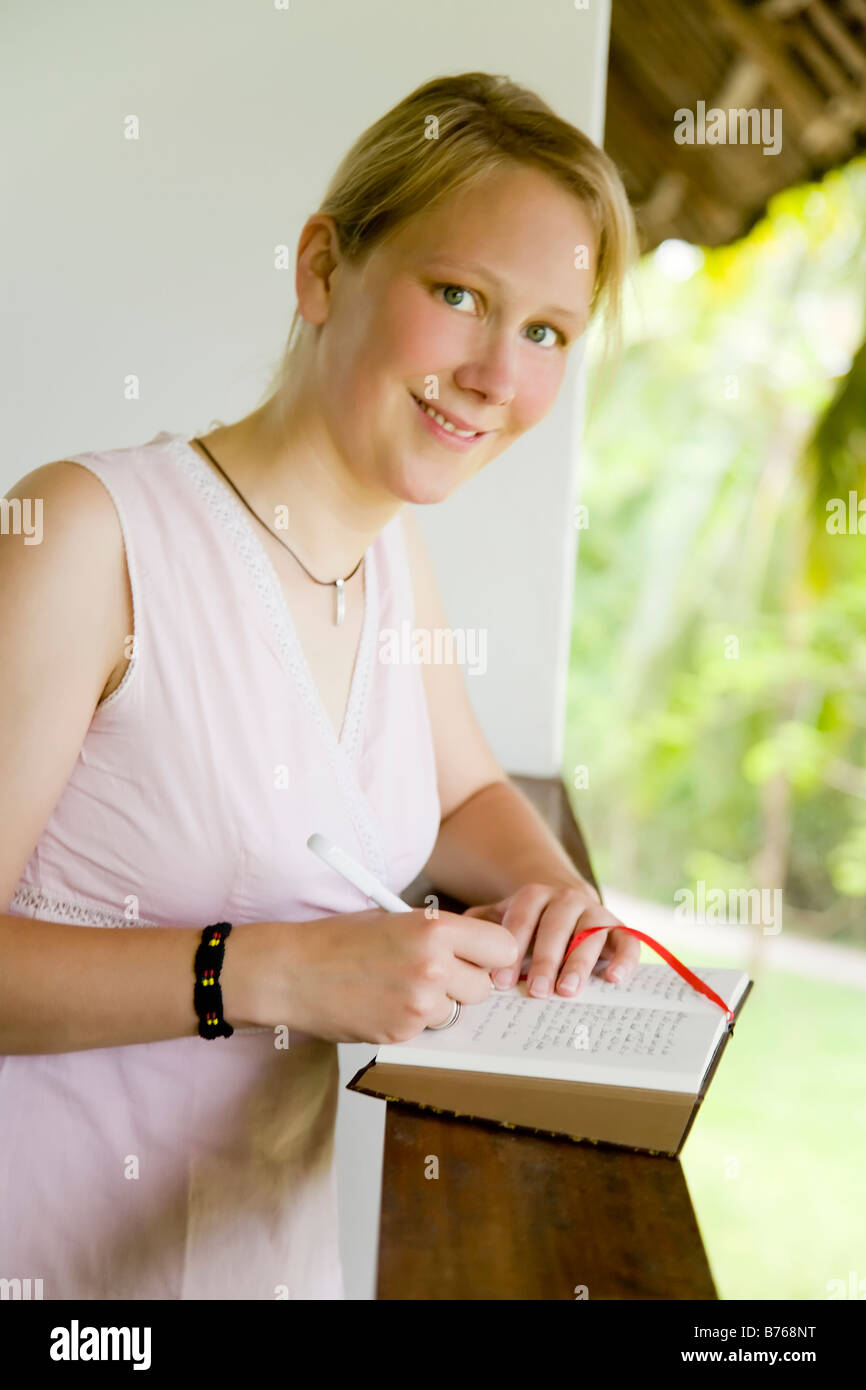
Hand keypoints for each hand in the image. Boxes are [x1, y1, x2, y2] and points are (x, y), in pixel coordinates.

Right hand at [249, 908, 518, 1043]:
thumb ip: (439, 934)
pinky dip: (410, 1020)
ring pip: (456, 1011)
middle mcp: (433, 966)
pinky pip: (426, 1029)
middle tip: (436, 974)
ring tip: (398, 987)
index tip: (479, 957)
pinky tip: (381, 1003)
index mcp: (434, 929)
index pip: (502, 947)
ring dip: (437, 1004)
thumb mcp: (395, 919)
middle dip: (466, 983)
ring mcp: (418, 1003)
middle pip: (485, 987)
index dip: (492, 954)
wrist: (292, 971)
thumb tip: (477, 952)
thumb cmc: (340, 939)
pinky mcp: (402, 1032)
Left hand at [462, 880, 639, 998]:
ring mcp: (595, 912)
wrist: (564, 900)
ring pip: (591, 934)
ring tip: (568, 991)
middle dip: (546, 960)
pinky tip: (613, 979)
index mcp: (534, 896)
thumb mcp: (499, 918)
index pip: (521, 921)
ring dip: (579, 962)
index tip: (500, 981)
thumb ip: (478, 927)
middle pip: (557, 926)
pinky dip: (625, 959)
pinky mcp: (619, 928)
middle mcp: (568, 899)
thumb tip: (449, 944)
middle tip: (537, 991)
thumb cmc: (527, 921)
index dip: (511, 950)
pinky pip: (628, 940)